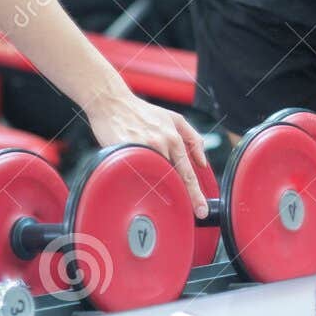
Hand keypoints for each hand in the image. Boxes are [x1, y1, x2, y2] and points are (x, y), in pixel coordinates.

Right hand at [83, 89, 211, 217]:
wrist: (113, 102)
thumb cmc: (143, 112)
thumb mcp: (174, 118)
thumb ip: (192, 138)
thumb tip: (202, 162)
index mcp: (174, 137)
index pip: (188, 171)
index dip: (195, 193)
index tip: (201, 210)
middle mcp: (161, 142)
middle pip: (174, 178)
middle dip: (186, 197)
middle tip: (195, 212)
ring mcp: (143, 147)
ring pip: (154, 178)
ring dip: (158, 190)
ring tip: (160, 200)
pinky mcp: (125, 152)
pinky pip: (135, 174)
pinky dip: (139, 182)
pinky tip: (139, 188)